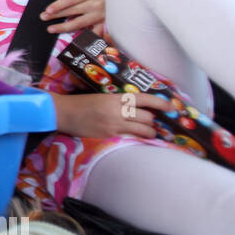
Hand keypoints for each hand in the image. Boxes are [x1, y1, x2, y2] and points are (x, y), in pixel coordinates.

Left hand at [39, 0, 104, 33]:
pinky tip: (73, 41)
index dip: (58, 5)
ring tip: (51, 29)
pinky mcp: (104, 24)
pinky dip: (84, 37)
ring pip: (79, 23)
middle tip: (43, 17)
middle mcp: (95, 4)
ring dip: (64, 27)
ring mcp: (100, 15)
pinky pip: (93, 33)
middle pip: (72, 10)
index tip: (48, 10)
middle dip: (56, 14)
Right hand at [52, 90, 172, 139]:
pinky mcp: (109, 134)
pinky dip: (138, 137)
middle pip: (146, 116)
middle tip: (153, 121)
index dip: (160, 103)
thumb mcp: (101, 97)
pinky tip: (139, 138)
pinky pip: (131, 136)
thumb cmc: (80, 103)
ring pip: (143, 128)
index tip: (171, 107)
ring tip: (150, 132)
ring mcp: (113, 123)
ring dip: (149, 131)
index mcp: (115, 97)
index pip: (144, 99)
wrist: (62, 113)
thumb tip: (136, 106)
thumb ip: (118, 101)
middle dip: (152, 120)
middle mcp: (117, 109)